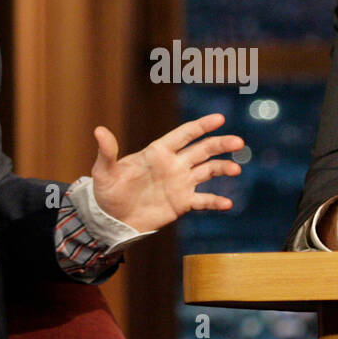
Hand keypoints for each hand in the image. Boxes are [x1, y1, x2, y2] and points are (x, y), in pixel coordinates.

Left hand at [90, 113, 243, 232]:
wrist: (112, 220)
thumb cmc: (107, 192)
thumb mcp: (104, 172)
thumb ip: (107, 152)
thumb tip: (99, 130)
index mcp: (158, 152)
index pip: (184, 135)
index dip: (201, 126)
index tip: (219, 119)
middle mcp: (174, 164)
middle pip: (203, 150)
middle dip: (221, 144)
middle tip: (238, 142)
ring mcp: (180, 183)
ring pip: (208, 171)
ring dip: (223, 168)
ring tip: (236, 169)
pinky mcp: (182, 203)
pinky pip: (203, 200)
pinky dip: (216, 201)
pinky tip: (227, 203)